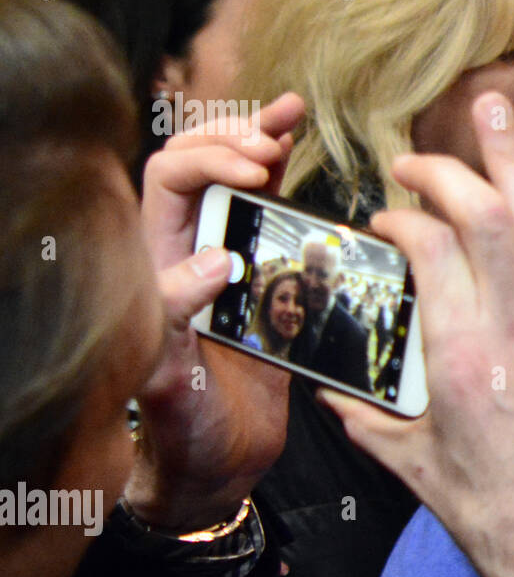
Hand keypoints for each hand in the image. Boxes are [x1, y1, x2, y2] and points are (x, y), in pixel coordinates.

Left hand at [125, 93, 305, 529]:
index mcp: (154, 264)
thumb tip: (216, 261)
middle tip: (273, 144)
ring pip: (232, 177)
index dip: (210, 162)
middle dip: (233, 139)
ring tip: (290, 112)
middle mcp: (187, 250)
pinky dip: (284, 169)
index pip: (169, 179)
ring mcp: (227, 257)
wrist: (218, 463)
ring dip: (258, 137)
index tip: (256, 174)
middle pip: (196, 162)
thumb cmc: (184, 426)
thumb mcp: (167, 377)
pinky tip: (295, 139)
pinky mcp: (265, 274)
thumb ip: (174, 316)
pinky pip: (269, 209)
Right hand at [321, 92, 513, 576]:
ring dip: (513, 160)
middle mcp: (513, 330)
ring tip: (493, 107)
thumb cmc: (492, 515)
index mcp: (456, 357)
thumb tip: (333, 395)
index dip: (402, 218)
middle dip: (445, 170)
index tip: (389, 219)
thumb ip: (368, 421)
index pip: (425, 249)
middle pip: (481, 216)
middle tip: (417, 159)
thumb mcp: (413, 466)